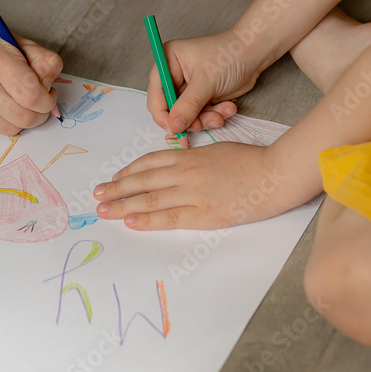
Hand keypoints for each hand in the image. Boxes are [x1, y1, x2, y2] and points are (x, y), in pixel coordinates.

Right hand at [0, 23, 62, 134]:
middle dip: (39, 114)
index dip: (48, 100)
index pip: (32, 96)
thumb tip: (50, 93)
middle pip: (24, 118)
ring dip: (20, 119)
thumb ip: (45, 63)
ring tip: (14, 101)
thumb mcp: (21, 44)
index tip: (48, 94)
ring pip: (11, 129)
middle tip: (36, 102)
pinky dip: (0, 121)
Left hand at [93, 142, 289, 229]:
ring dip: (123, 204)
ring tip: (103, 210)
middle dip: (116, 188)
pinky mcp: (204, 214)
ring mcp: (193, 193)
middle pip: (143, 180)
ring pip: (150, 198)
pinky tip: (130, 221)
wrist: (273, 175)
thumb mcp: (216, 151)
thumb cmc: (250, 161)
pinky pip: (169, 217)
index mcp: (189, 155)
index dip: (128, 172)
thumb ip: (193, 159)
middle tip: (96, 196)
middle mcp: (186, 172)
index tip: (114, 179)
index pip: (149, 162)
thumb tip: (175, 166)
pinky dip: (147, 218)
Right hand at [148, 30, 265, 134]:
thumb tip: (174, 126)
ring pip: (187, 116)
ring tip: (221, 115)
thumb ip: (188, 105)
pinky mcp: (202, 97)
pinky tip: (228, 108)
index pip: (156, 94)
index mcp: (168, 61)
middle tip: (201, 125)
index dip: (163, 114)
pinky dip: (214, 116)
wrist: (255, 54)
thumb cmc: (229, 55)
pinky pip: (201, 115)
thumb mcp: (206, 80)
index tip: (175, 129)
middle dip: (188, 119)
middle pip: (170, 108)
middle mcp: (175, 75)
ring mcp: (188, 87)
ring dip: (204, 119)